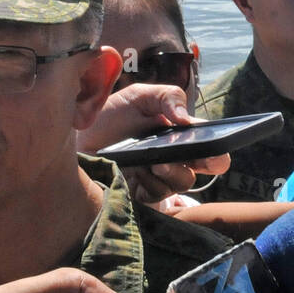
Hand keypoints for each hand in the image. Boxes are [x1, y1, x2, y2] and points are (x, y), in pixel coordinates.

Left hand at [77, 81, 229, 207]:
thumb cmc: (107, 118)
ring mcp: (160, 178)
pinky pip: (158, 195)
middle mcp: (175, 158)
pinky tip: (135, 170)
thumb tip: (187, 120)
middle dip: (205, 162)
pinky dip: (150, 181)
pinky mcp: (142, 195)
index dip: (220, 151)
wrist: (73, 139)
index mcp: (180, 136)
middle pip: (207, 168)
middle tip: (192, 156)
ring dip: (171, 170)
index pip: (213, 148)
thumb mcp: (138, 97)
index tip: (215, 148)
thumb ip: (167, 97)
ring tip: (153, 160)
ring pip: (183, 182)